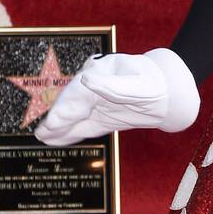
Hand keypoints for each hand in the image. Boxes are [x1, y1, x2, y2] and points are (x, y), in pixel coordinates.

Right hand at [35, 48, 199, 145]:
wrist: (170, 92)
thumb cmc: (156, 85)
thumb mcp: (140, 85)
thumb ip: (113, 85)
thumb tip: (85, 78)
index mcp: (101, 73)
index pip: (78, 92)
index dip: (65, 107)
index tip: (54, 120)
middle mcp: (94, 87)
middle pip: (72, 104)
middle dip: (58, 118)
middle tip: (43, 132)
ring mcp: (96, 102)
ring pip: (74, 117)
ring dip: (59, 127)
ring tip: (42, 137)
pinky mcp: (101, 117)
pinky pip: (83, 126)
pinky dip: (69, 133)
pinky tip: (55, 140)